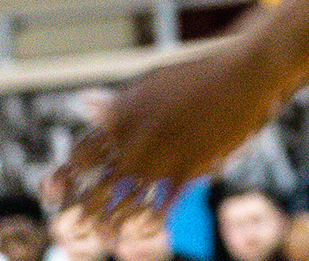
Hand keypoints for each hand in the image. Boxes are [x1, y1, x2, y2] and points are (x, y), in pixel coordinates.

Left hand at [49, 32, 285, 219]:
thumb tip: (84, 104)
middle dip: (84, 210)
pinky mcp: (189, 167)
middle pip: (96, 184)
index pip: (81, 154)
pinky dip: (151, 220)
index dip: (65, 177)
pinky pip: (162, 203)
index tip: (60, 192)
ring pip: (125, 200)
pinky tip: (146, 228)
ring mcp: (161, 154)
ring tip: (105, 238)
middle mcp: (134, 137)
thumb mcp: (153, 81)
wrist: (244, 73)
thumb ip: (119, 103)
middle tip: (77, 227)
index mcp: (121, 114)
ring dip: (111, 224)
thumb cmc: (202, 75)